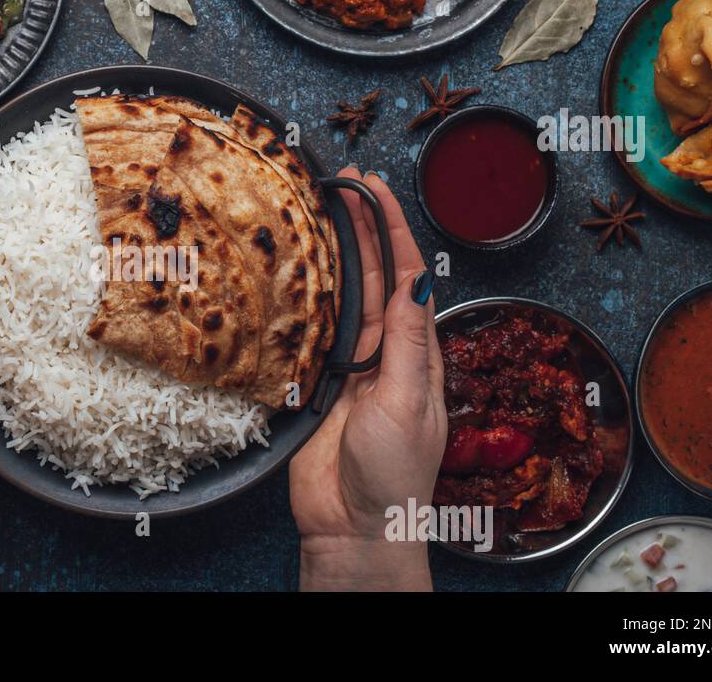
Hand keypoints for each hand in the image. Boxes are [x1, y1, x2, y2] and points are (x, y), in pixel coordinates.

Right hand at [290, 168, 446, 590]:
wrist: (356, 526)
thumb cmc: (394, 475)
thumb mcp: (409, 401)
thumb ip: (409, 341)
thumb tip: (416, 281)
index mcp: (417, 352)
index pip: (406, 276)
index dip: (391, 229)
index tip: (375, 190)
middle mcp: (385, 352)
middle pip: (374, 277)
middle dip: (363, 229)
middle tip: (345, 184)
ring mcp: (350, 368)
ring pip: (342, 299)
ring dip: (335, 256)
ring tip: (320, 213)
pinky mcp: (315, 387)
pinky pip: (310, 333)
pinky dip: (304, 300)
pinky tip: (294, 274)